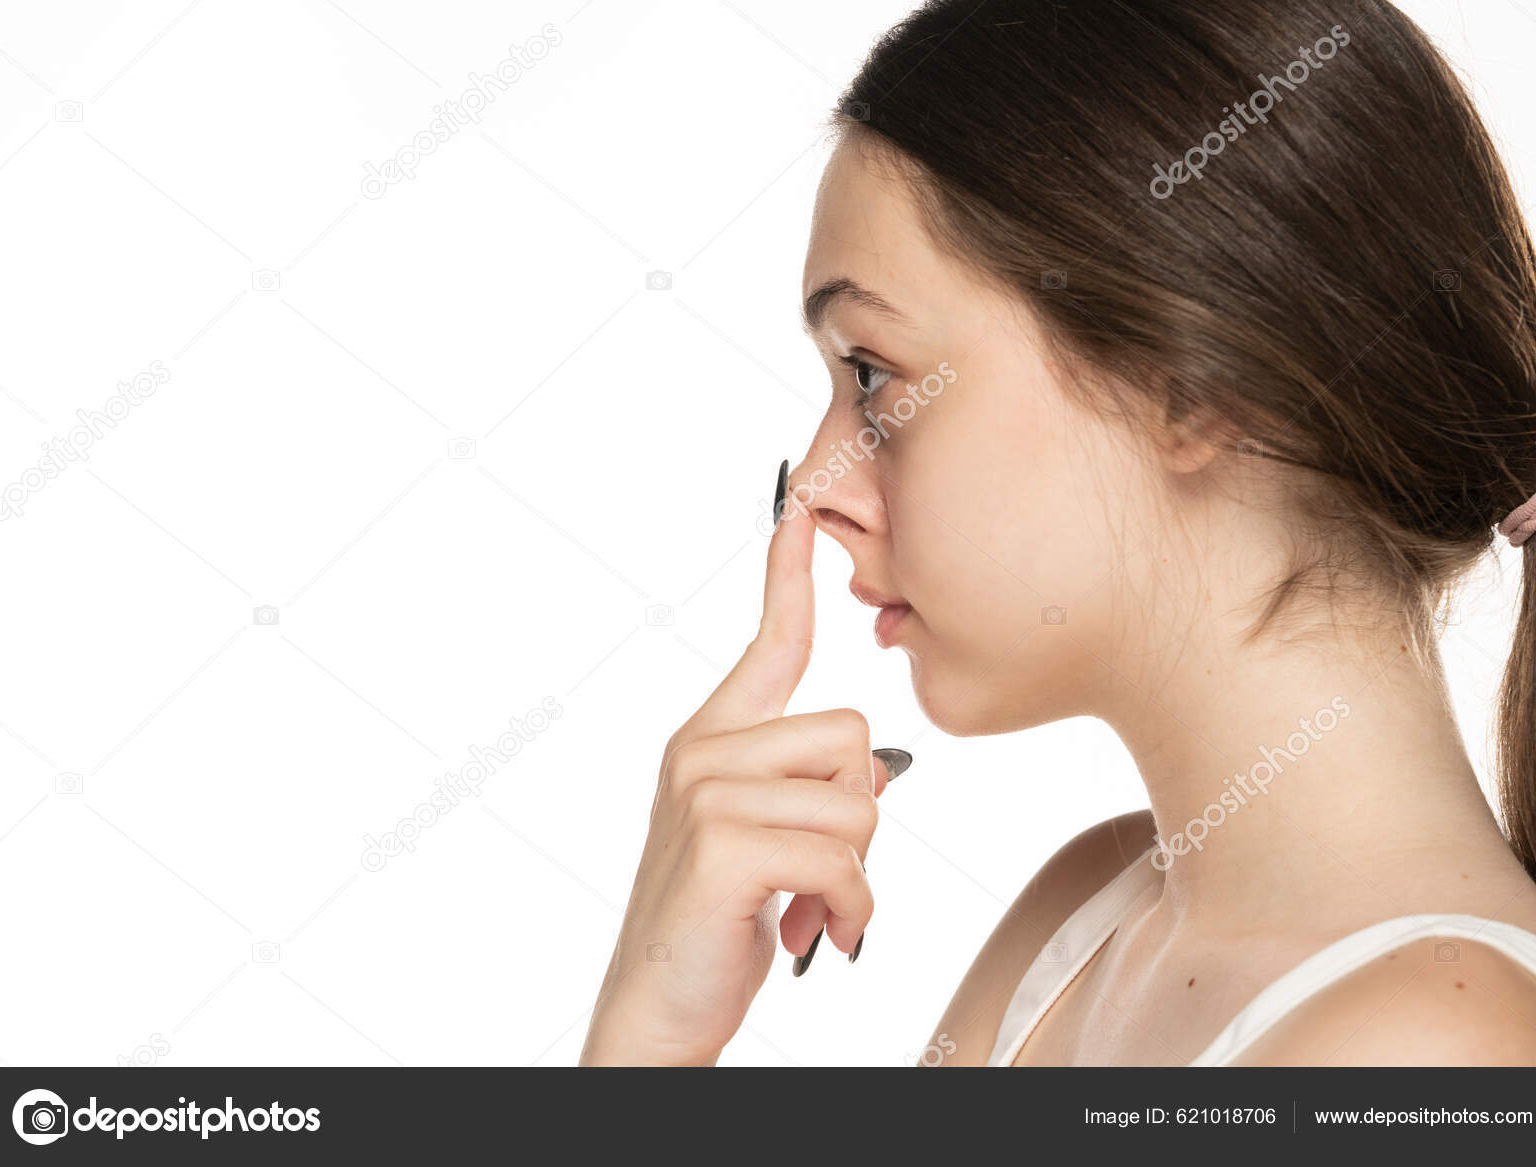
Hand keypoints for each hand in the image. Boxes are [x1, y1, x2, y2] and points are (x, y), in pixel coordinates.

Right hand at [580, 501, 893, 1064]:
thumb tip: (878, 774)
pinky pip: (844, 860)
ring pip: (857, 805)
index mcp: (711, 741)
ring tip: (809, 910)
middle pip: (852, 738)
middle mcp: (701, 753)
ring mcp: (705, 796)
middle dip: (857, 819)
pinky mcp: (723, 846)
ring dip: (855, 879)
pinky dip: (848, 912)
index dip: (787, 574)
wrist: (657, 1010)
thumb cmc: (718, 924)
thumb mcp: (764, 841)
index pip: (768, 643)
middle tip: (818, 874)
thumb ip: (806, 788)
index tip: (800, 506)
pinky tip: (812, 934)